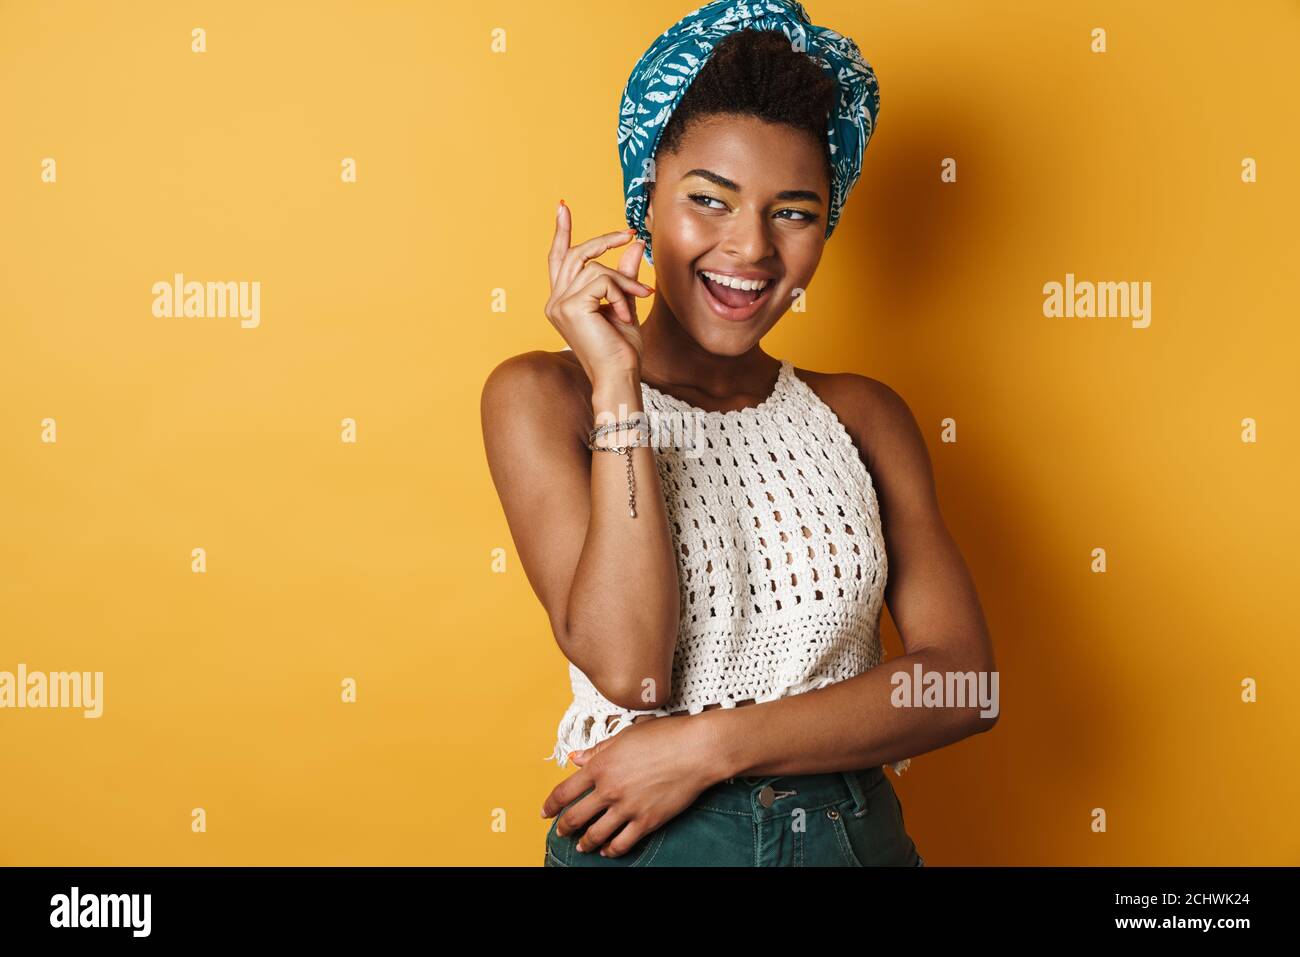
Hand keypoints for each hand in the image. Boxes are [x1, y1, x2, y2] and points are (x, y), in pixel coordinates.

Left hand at [541, 713, 723, 857]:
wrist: (696, 750)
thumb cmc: (665, 736)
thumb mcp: (625, 736)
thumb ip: (598, 750)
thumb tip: (576, 758)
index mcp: (600, 765)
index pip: (564, 791)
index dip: (550, 805)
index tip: (545, 812)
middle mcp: (609, 789)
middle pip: (575, 817)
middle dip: (564, 828)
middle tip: (560, 832)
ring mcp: (627, 808)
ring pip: (595, 834)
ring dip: (585, 842)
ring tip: (582, 845)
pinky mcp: (647, 821)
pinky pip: (621, 843)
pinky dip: (611, 850)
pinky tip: (607, 850)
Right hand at [544, 201, 653, 387]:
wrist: (619, 377)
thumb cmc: (621, 351)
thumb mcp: (624, 304)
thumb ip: (624, 275)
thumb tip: (632, 244)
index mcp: (563, 302)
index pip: (558, 259)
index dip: (561, 232)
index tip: (563, 207)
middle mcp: (555, 301)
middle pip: (575, 254)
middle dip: (603, 240)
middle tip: (628, 233)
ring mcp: (559, 304)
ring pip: (594, 267)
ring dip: (622, 280)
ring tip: (638, 298)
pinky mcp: (570, 306)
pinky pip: (601, 280)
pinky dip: (619, 292)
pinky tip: (624, 313)